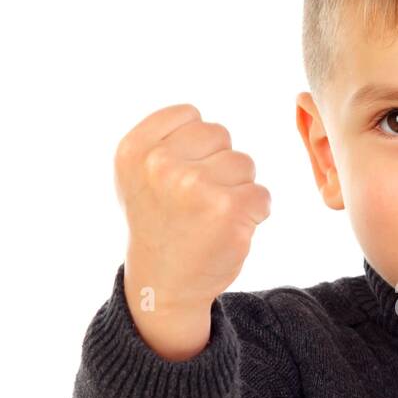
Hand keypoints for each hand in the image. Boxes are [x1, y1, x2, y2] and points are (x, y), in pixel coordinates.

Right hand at [113, 103, 270, 355]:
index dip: (195, 146)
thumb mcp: (139, 173)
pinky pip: (262, 194)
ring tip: (211, 215)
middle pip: (220, 135)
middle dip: (217, 164)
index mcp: (135, 149)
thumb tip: (201, 116)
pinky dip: (254, 213)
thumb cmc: (159, 222)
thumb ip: (164, 138)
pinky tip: (227, 230)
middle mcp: (161, 164)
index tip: (179, 176)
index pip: (190, 115)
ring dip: (237, 188)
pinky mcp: (230, 209)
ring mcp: (196, 185)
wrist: (164, 282)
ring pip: (245, 163)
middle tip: (196, 200)